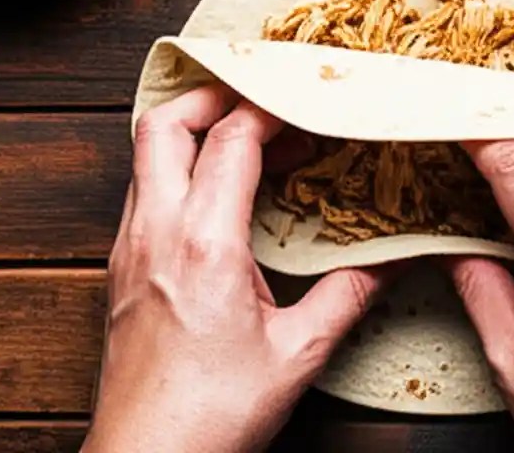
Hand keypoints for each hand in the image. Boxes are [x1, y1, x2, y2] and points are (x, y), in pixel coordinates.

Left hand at [84, 85, 394, 452]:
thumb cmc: (210, 416)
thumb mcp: (298, 355)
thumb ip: (349, 295)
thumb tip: (392, 261)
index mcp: (203, 243)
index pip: (231, 138)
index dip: (270, 107)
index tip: (304, 102)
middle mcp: (155, 233)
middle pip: (164, 124)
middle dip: (213, 97)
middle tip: (261, 101)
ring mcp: (129, 249)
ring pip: (146, 156)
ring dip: (193, 134)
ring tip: (249, 146)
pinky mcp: (120, 270)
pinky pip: (143, 193)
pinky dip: (179, 172)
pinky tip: (219, 200)